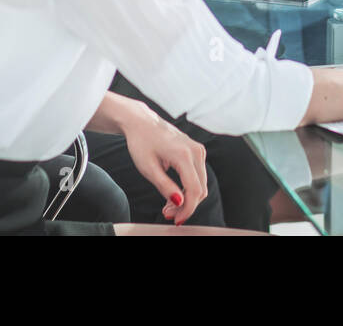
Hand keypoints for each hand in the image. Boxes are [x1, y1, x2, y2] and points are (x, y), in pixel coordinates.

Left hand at [119, 104, 208, 224]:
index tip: (176, 220)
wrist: (141, 122)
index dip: (187, 209)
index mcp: (184, 155)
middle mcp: (196, 151)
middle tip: (167, 214)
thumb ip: (165, 186)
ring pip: (201, 184)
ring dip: (187, 199)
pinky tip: (174, 194)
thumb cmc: (141, 142)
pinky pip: (198, 175)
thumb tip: (179, 202)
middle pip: (200, 189)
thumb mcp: (148, 168)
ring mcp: (198, 150)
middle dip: (186, 206)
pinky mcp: (196, 151)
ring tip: (167, 205)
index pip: (194, 191)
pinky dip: (188, 188)